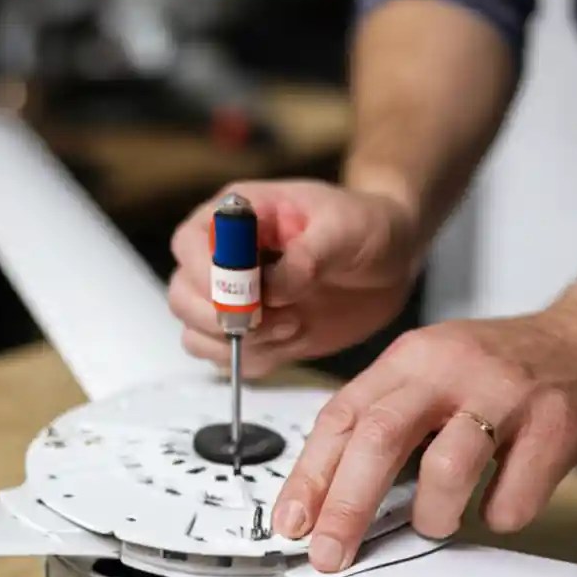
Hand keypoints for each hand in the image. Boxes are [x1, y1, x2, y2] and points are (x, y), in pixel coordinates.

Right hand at [168, 179, 422, 377]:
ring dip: (238, 343)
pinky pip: (230, 359)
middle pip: (183, 295)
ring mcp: (238, 299)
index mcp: (238, 216)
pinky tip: (292, 340)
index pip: (189, 242)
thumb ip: (306, 254)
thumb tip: (271, 290)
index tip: (247, 295)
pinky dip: (254, 360)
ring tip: (291, 326)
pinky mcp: (256, 333)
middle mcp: (226, 258)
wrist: (393, 258)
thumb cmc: (366, 225)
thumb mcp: (344, 227)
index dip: (207, 273)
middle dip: (221, 316)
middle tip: (270, 318)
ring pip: (198, 333)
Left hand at [270, 306, 576, 571]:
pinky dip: (497, 515)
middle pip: (378, 438)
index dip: (310, 475)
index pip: (342, 416)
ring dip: (431, 514)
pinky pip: (513, 495)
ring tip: (436, 521)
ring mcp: (505, 394)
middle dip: (346, 507)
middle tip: (332, 551)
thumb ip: (386, 419)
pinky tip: (498, 503)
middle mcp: (452, 367)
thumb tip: (330, 493)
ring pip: (445, 467)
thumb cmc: (505, 367)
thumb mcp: (432, 370)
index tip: (293, 521)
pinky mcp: (554, 426)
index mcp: (411, 358)